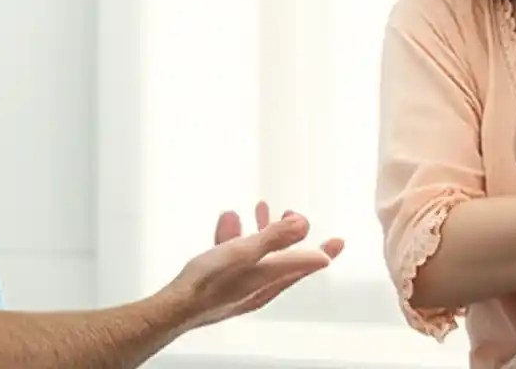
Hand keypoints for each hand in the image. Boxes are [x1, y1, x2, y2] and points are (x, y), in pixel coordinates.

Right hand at [167, 201, 344, 330]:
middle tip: (294, 216)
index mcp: (271, 280)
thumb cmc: (209, 281)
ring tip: (260, 209)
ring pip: (259, 255)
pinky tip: (228, 222)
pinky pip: (236, 258)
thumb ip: (274, 238)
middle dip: (289, 234)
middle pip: (285, 259)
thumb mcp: (244, 252)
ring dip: (261, 231)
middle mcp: (260, 286)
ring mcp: (241, 286)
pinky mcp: (223, 283)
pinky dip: (236, 238)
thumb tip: (305, 225)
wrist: (175, 305)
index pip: (306, 264)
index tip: (340, 240)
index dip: (323, 249)